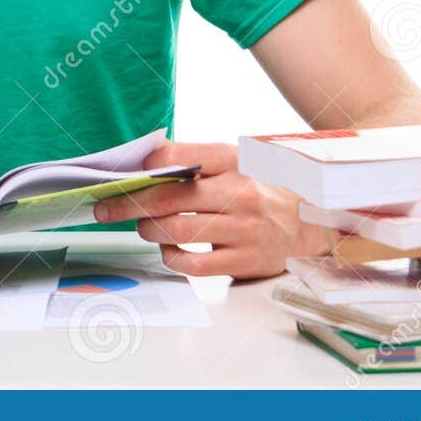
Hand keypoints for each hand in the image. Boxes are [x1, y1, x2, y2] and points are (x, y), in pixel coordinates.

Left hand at [93, 141, 333, 278]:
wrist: (313, 224)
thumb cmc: (263, 189)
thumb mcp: (238, 162)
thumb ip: (197, 160)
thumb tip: (146, 160)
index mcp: (235, 161)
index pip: (184, 156)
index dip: (147, 164)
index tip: (123, 173)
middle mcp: (240, 193)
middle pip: (170, 198)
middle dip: (129, 203)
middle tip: (106, 208)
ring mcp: (243, 229)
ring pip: (175, 231)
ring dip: (148, 230)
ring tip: (144, 227)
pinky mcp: (244, 261)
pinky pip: (192, 265)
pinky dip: (171, 258)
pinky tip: (169, 250)